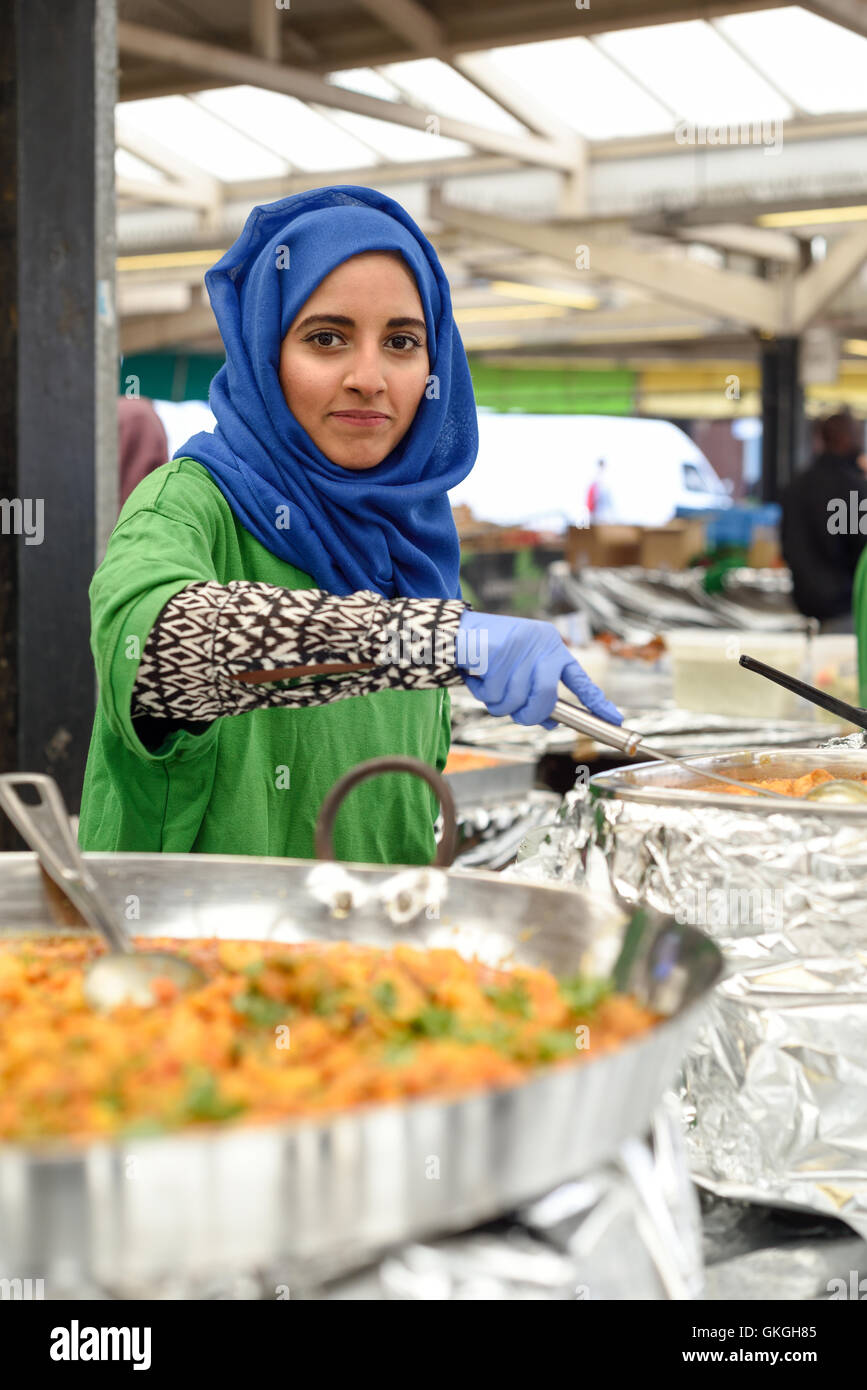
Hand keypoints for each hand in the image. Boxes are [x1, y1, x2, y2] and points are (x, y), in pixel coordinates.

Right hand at [455, 609, 621, 729]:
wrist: (457, 630)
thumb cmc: (493, 655)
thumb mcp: (521, 671)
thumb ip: (537, 694)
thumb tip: (551, 723)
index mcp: (552, 648)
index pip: (580, 679)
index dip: (597, 702)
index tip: (616, 720)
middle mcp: (541, 644)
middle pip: (545, 698)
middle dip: (529, 714)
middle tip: (516, 712)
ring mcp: (521, 647)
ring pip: (514, 700)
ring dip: (497, 702)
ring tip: (489, 684)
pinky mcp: (498, 650)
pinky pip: (492, 692)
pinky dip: (481, 691)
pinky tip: (477, 675)